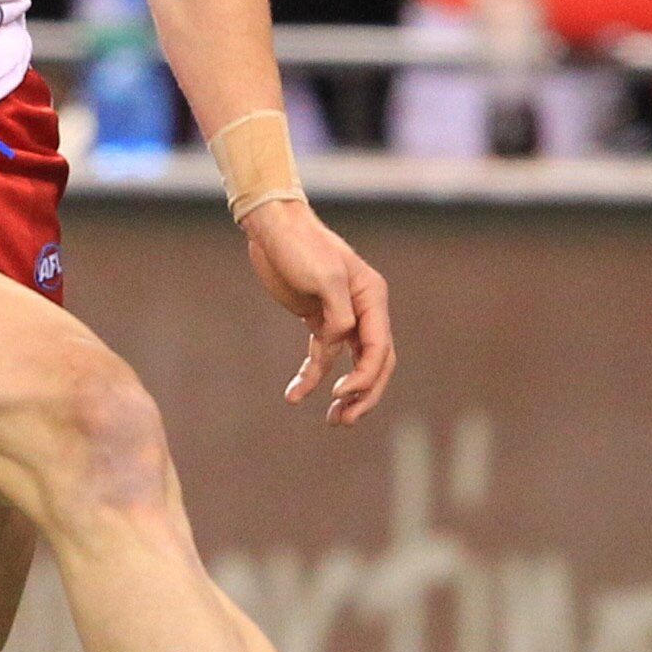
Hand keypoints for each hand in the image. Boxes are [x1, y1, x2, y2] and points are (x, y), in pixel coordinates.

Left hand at [244, 199, 393, 424]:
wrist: (272, 229)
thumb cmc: (301, 247)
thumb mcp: (324, 277)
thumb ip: (339, 313)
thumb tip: (341, 341)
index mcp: (372, 298)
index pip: (379, 349)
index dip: (364, 377)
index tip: (339, 394)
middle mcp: (363, 310)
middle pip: (374, 363)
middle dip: (364, 395)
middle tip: (345, 420)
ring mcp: (341, 317)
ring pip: (350, 365)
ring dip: (344, 394)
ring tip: (334, 421)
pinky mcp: (318, 320)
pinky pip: (321, 356)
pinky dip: (311, 376)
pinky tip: (295, 395)